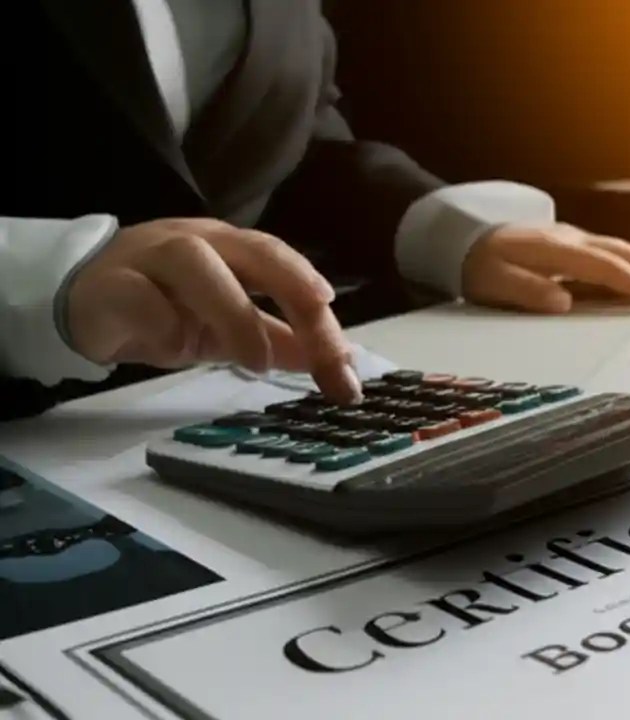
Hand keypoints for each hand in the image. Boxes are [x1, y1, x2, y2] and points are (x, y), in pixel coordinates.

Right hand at [67, 218, 361, 402]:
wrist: (79, 301)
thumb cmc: (162, 306)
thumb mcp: (227, 328)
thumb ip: (278, 340)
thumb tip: (336, 363)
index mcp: (232, 248)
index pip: (285, 268)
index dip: (318, 310)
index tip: (345, 360)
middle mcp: (197, 242)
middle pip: (254, 250)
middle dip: (294, 288)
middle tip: (321, 340)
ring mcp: (150, 257)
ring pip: (196, 262)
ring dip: (233, 310)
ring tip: (256, 360)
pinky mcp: (109, 284)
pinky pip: (138, 294)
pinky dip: (164, 323)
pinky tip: (177, 349)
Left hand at [460, 224, 629, 312]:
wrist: (465, 238)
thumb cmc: (479, 264)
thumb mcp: (490, 281)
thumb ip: (525, 290)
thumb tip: (564, 302)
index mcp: (558, 250)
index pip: (607, 268)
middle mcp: (578, 242)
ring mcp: (584, 244)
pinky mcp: (585, 251)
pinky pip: (625, 261)